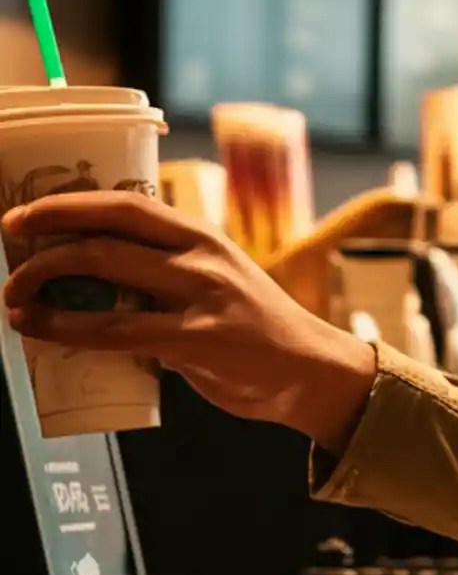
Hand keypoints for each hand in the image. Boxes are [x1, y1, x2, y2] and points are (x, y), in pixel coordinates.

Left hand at [2, 191, 375, 451]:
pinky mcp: (198, 342)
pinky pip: (117, 331)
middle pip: (109, 229)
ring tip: (13, 297)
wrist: (310, 371)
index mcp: (204, 237)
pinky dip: (66, 329)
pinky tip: (38, 330)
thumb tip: (93, 284)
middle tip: (7, 242)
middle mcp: (203, 257)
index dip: (70, 203)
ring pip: (106, 270)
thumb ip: (166, 278)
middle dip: (45, 231)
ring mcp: (202, 297)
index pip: (129, 204)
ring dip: (44, 280)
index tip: (25, 212)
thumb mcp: (217, 283)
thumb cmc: (257, 330)